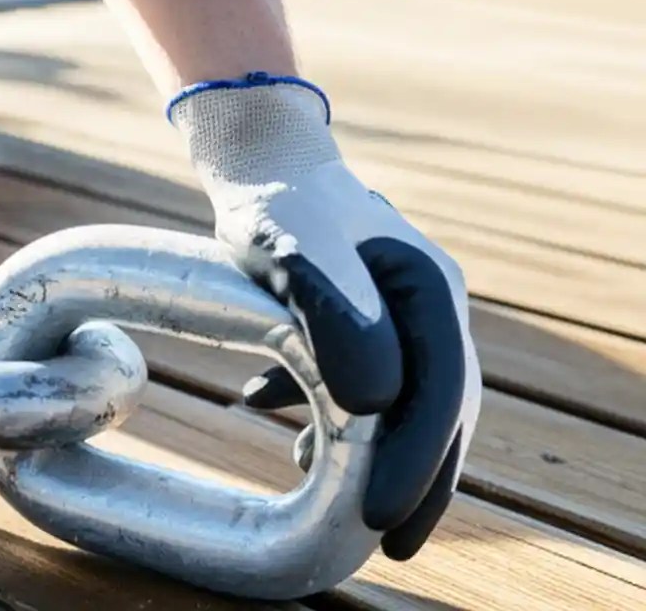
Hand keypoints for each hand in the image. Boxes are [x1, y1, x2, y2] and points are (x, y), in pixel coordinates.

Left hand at [169, 74, 481, 559]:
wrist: (260, 165)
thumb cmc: (276, 207)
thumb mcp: (297, 260)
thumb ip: (336, 324)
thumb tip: (376, 405)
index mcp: (430, 292)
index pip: (441, 393)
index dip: (417, 461)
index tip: (378, 516)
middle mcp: (429, 306)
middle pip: (438, 407)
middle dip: (411, 476)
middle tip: (385, 538)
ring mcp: (401, 312)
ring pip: (404, 399)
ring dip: (371, 449)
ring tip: (319, 481)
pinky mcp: (364, 318)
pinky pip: (363, 379)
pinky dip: (325, 406)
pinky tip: (267, 407)